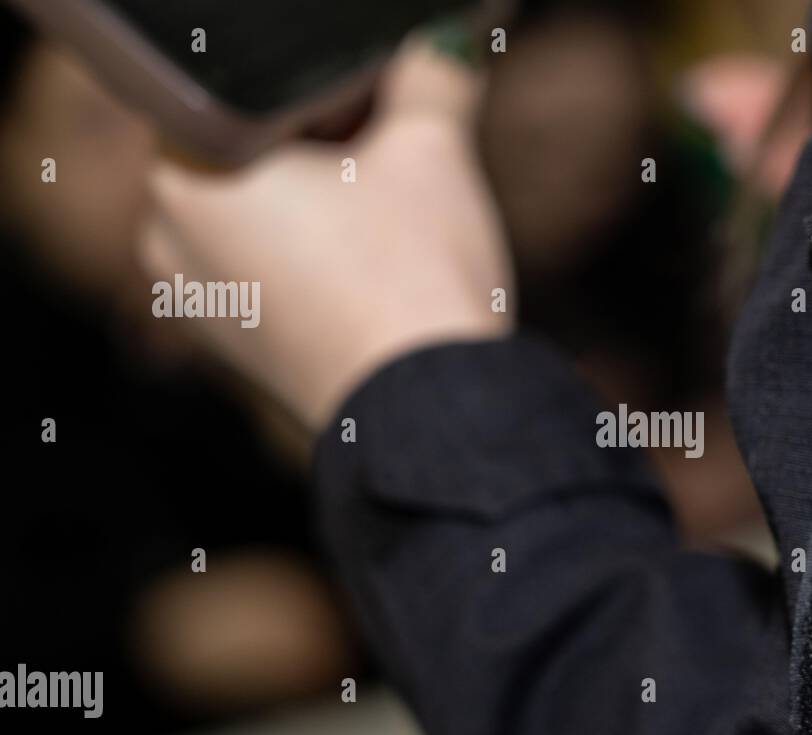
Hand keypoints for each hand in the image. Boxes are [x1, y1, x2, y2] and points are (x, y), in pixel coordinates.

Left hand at [137, 40, 512, 430]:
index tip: (389, 93)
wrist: (434, 414)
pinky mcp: (242, 350)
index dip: (330, 82)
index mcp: (187, 170)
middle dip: (331, 138)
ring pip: (265, 213)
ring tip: (397, 212)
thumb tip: (444, 45)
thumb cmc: (414, 278)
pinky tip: (381, 264)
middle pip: (256, 149)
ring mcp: (202, 303)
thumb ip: (434, 74)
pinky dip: (320, 254)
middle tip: (401, 146)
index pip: (252, 85)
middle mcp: (170, 238)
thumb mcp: (433, 151)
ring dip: (328, 198)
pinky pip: (272, 272)